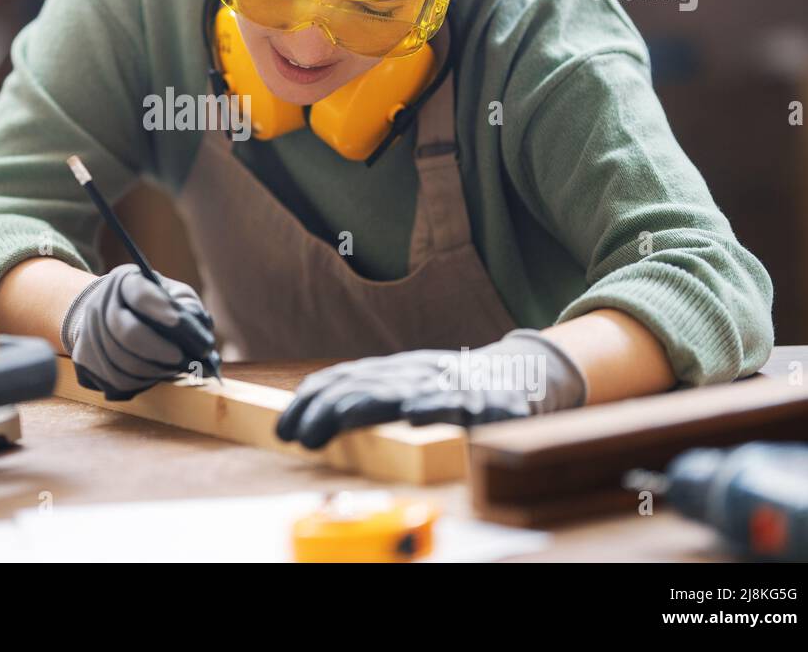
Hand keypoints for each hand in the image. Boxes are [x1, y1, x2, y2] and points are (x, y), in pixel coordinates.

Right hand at [62, 264, 216, 400]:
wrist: (108, 314)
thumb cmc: (152, 305)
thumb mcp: (171, 294)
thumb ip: (187, 308)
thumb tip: (202, 335)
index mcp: (126, 282)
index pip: (140, 293)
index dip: (160, 309)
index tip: (179, 322)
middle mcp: (102, 304)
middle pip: (127, 331)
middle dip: (158, 348)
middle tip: (182, 357)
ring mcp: (90, 332)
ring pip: (123, 360)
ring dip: (154, 369)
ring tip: (176, 368)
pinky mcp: (87, 358)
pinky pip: (116, 377)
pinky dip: (142, 380)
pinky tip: (158, 374)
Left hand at [276, 330, 587, 448]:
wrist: (523, 374)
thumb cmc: (453, 389)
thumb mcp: (407, 386)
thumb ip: (368, 396)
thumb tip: (315, 414)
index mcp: (396, 370)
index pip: (345, 378)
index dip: (312, 401)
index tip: (284, 428)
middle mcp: (418, 372)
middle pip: (366, 386)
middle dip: (329, 410)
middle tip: (303, 436)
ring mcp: (450, 385)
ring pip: (404, 391)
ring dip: (371, 403)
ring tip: (343, 416)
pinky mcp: (485, 403)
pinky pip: (460, 405)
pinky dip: (436, 407)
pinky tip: (415, 413)